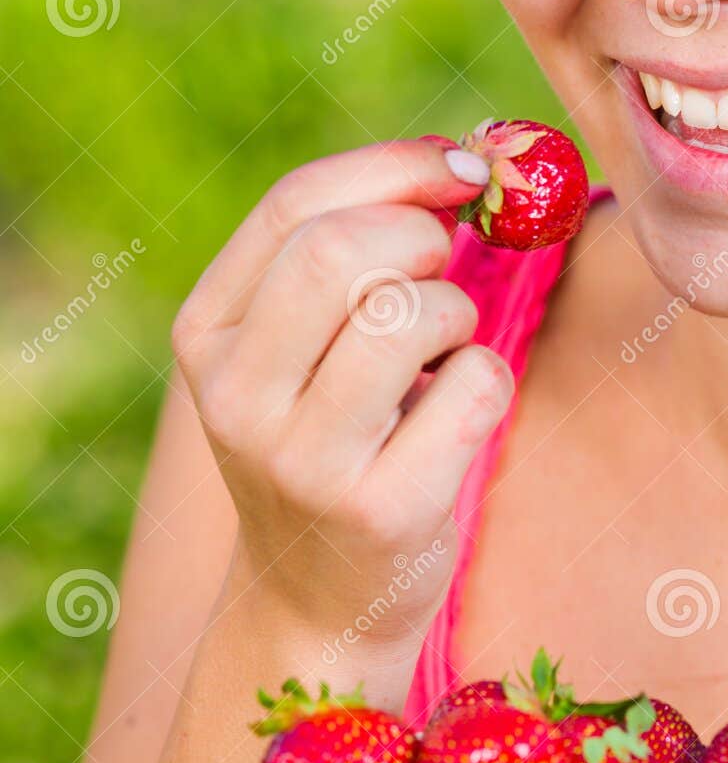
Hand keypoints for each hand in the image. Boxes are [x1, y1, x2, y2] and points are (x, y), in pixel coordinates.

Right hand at [171, 139, 513, 648]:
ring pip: (406, 314)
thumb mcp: (297, 347)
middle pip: (339, 252)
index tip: (460, 165)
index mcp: (206, 333)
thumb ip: (349, 249)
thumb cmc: (329, 439)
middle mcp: (237, 396)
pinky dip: (486, 379)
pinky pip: (473, 387)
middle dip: (420, 236)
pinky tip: (452, 415)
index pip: (295, 206)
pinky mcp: (378, 511)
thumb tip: (458, 159)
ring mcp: (302, 461)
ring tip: (440, 352)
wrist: (317, 603)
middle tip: (443, 266)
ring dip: (456, 312)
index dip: (394, 166)